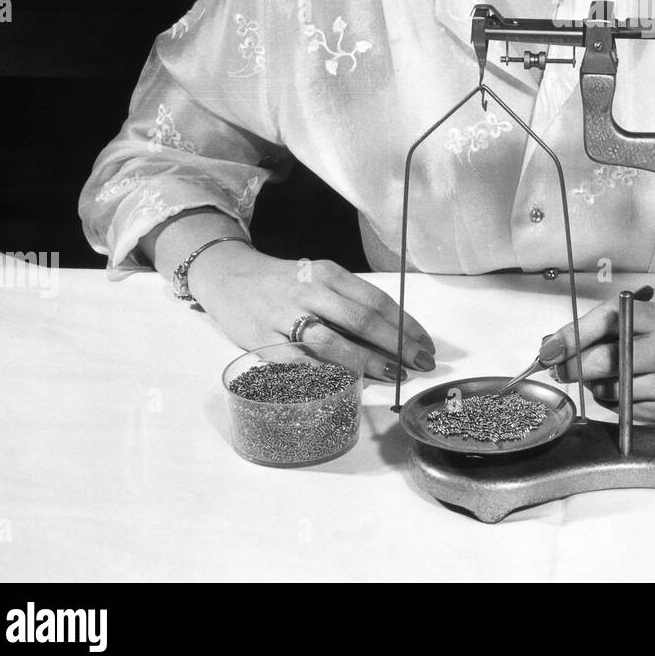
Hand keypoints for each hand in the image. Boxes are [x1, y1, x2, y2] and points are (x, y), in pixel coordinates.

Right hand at [189, 242, 434, 379]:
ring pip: (333, 341)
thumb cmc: (284, 282)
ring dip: (367, 361)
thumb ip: (349, 302)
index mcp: (328, 273)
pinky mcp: (264, 339)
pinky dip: (325, 372)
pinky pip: (299, 361)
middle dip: (396, 344)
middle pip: (362, 319)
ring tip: (392, 374)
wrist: (228, 276)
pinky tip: (347, 382)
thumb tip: (392, 334)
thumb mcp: (319, 279)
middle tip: (421, 363)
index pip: (376, 300)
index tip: (426, 344)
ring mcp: (285, 315)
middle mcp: (310, 291)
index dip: (405, 325)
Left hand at [543, 299, 654, 424]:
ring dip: (594, 384)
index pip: (608, 322)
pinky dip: (612, 400)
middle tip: (559, 367)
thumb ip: (593, 327)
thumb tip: (551, 348)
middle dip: (573, 366)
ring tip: (606, 373)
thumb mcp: (633, 315)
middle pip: (607, 360)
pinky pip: (621, 409)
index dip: (573, 336)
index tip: (550, 348)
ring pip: (610, 389)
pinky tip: (626, 386)